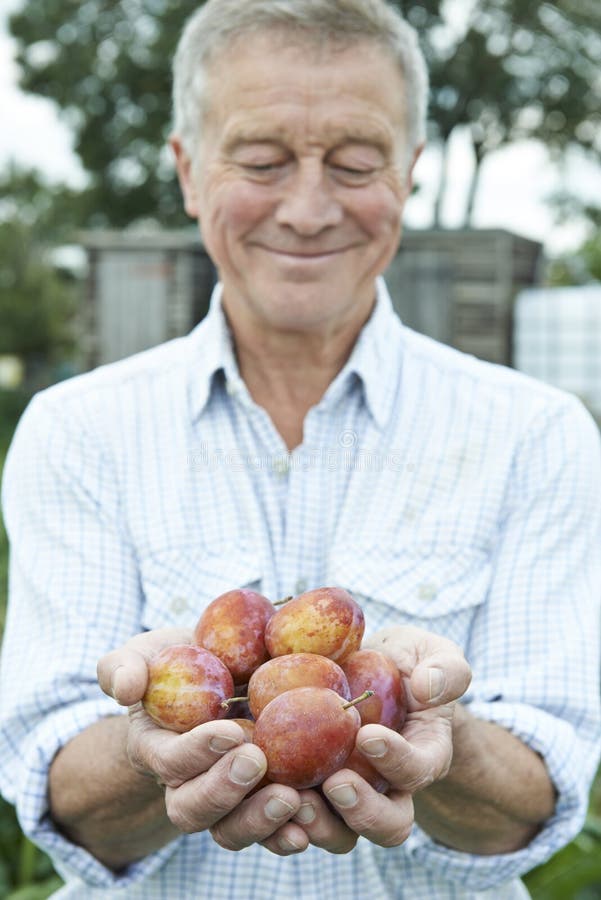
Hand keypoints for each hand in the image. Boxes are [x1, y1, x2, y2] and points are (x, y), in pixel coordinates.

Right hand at [97, 629, 305, 853]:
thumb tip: (126, 688)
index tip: (231, 730)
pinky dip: (288, 830)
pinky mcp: (259, 797)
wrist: (216, 672)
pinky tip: (312, 817)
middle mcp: (186, 782)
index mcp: (156, 749)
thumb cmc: (176, 661)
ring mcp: (224, 795)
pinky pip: (269, 829)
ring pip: (231, 830)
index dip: (197, 752)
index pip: (170, 762)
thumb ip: (122, 665)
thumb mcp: (145, 652)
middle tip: (257, 760)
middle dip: (224, 791)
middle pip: (193, 810)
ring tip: (292, 800)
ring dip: (259, 821)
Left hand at [287, 626, 471, 850]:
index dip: (397, 761)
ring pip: (341, 834)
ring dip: (319, 824)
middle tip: (335, 783)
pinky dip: (278, 817)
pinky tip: (258, 793)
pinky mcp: (311, 790)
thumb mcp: (432, 652)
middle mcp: (390, 787)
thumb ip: (446, 668)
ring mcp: (350, 794)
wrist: (366, 670)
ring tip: (292, 799)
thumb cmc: (405, 660)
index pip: (418, 770)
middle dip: (363, 812)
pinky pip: (297, 821)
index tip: (368, 734)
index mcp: (425, 754)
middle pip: (388, 826)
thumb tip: (428, 689)